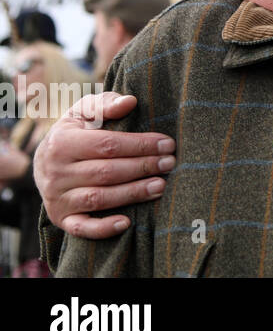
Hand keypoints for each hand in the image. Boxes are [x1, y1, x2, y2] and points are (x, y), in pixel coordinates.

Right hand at [34, 91, 176, 238]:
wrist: (44, 162)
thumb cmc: (75, 132)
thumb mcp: (83, 112)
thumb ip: (104, 104)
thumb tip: (130, 101)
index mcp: (62, 143)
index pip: (108, 144)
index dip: (141, 144)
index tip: (168, 144)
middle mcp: (55, 173)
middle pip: (106, 172)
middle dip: (143, 167)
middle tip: (170, 164)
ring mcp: (57, 198)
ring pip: (99, 198)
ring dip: (132, 193)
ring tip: (161, 186)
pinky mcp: (61, 219)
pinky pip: (81, 227)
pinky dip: (102, 228)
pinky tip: (127, 223)